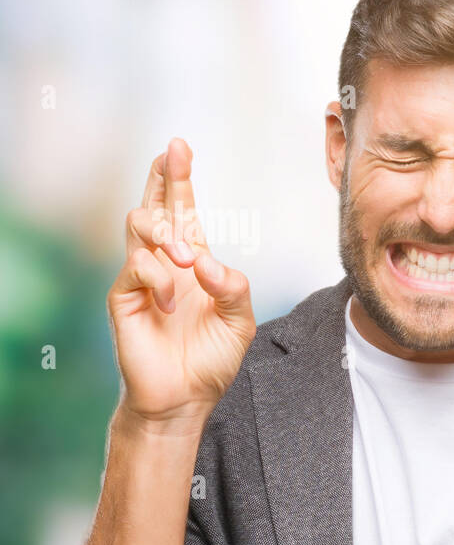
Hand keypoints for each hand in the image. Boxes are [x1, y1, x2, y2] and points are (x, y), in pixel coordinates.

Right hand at [110, 138, 255, 430]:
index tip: (178, 146)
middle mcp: (166, 264)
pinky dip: (162, 280)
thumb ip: (234, 288)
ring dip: (168, 234)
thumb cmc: (211, 359)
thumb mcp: (240, 321)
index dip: (179, 180)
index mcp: (195, 264)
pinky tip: (174, 305)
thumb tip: (208, 263)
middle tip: (174, 151)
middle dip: (163, 176)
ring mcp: (142, 278)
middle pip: (156, 207)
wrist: (186, 398)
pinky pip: (138, 267)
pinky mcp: (124, 297)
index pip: (183, 213)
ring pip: (140, 227)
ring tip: (189, 260)